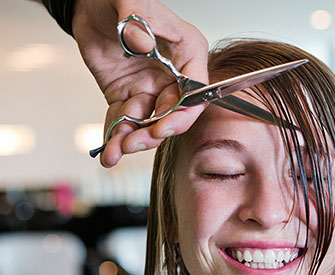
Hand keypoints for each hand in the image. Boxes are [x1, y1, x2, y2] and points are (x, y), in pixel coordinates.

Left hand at [72, 0, 208, 166]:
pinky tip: (108, 151)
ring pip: (148, 123)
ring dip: (133, 139)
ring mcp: (151, 89)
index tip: (161, 127)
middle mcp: (173, 76)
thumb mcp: (130, 3)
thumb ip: (136, 22)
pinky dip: (115, 137)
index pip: (195, 93)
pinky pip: (124, 121)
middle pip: (172, 115)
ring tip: (115, 150)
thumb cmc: (118, 0)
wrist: (90, 6)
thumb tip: (142, 45)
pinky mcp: (128, 96)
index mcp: (187, 54)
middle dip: (153, 133)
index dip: (180, 115)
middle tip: (132, 143)